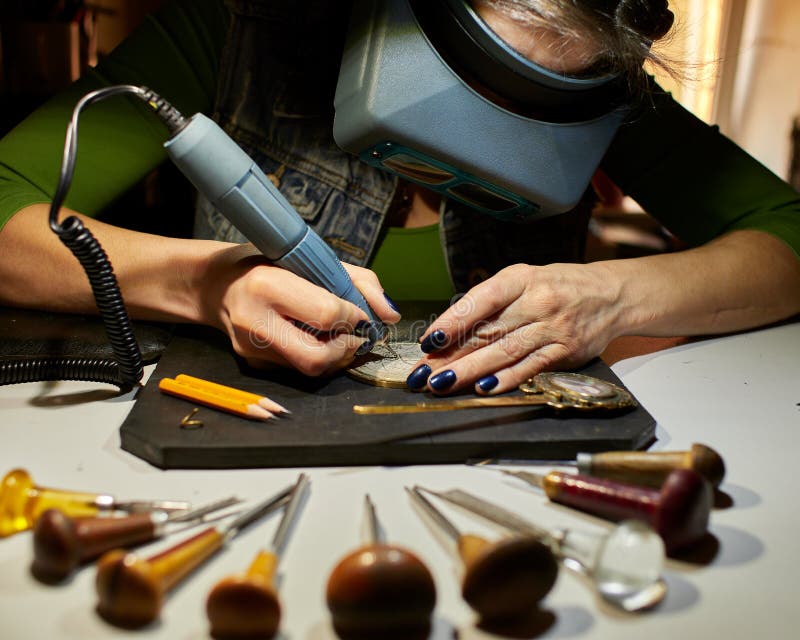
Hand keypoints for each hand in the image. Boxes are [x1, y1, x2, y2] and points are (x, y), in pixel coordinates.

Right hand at [199, 243, 399, 374]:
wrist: (219, 285)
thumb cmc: (271, 265)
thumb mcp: (314, 259)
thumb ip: (359, 282)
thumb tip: (391, 316)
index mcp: (267, 285)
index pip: (327, 314)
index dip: (354, 315)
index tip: (358, 310)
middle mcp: (254, 323)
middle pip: (318, 357)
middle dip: (348, 349)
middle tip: (357, 335)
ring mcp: (251, 350)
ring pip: (312, 370)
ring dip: (339, 356)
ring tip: (342, 336)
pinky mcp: (254, 365)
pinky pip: (300, 370)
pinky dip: (321, 358)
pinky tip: (321, 341)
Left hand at [409, 263, 621, 394]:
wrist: (610, 295)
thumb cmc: (558, 287)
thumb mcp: (523, 280)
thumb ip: (490, 302)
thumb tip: (449, 331)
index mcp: (520, 279)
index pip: (480, 301)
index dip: (451, 322)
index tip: (428, 340)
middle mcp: (536, 302)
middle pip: (486, 332)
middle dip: (450, 355)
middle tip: (422, 372)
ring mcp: (552, 328)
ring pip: (503, 352)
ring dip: (469, 371)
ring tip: (441, 384)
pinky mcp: (565, 352)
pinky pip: (530, 368)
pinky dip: (505, 379)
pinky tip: (483, 388)